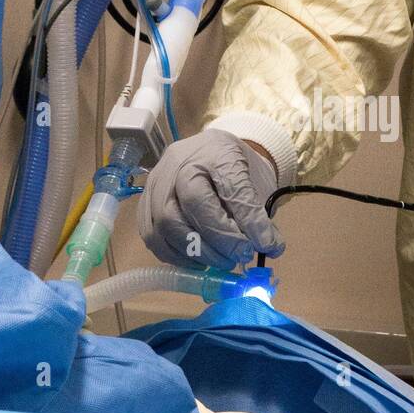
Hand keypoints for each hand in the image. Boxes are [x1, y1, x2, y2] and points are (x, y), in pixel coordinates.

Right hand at [138, 129, 284, 269]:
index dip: (248, 220)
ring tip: (221, 262)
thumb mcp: (258, 183)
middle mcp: (180, 161)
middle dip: (218, 239)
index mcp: (216, 150)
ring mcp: (157, 181)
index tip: (267, 245)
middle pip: (191, 203)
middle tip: (240, 256)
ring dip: (196, 252)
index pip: (231, 186)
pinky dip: (176, 255)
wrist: (215, 158)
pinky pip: (152, 235)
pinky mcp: (145, 203)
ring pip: (166, 222)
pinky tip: (198, 261)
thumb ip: (259, 213)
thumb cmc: (238, 171)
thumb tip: (268, 248)